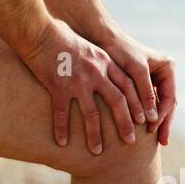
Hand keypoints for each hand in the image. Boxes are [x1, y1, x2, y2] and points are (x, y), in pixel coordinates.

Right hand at [20, 18, 140, 155]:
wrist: (39, 32)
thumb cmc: (62, 37)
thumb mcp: (90, 47)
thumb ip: (102, 62)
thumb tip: (110, 75)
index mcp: (105, 62)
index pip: (129, 86)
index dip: (138, 104)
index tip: (144, 121)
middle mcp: (95, 72)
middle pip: (117, 102)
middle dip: (125, 123)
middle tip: (130, 141)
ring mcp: (77, 81)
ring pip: (92, 113)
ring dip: (95, 134)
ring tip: (97, 151)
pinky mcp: (58, 86)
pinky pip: (62, 113)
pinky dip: (62, 129)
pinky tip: (62, 142)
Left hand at [95, 25, 177, 146]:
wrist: (100, 37)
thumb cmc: (119, 50)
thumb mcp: (136, 71)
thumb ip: (146, 93)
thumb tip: (154, 119)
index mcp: (167, 68)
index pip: (170, 97)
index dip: (164, 115)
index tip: (154, 129)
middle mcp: (162, 75)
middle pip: (166, 104)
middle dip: (163, 123)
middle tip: (162, 143)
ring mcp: (151, 80)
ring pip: (156, 106)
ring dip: (155, 122)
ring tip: (154, 141)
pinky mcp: (138, 85)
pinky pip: (145, 104)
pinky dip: (144, 116)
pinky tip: (141, 129)